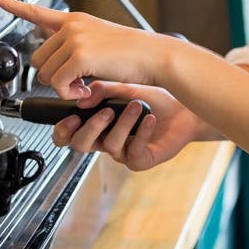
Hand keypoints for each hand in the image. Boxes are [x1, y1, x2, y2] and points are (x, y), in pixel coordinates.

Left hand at [0, 0, 172, 96]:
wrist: (154, 57)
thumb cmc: (133, 54)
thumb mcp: (99, 41)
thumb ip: (74, 46)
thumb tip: (55, 67)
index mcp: (76, 20)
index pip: (37, 11)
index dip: (13, 5)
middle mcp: (72, 26)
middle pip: (38, 58)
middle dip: (54, 76)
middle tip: (77, 83)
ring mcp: (75, 39)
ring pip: (46, 74)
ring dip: (64, 87)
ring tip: (86, 87)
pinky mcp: (80, 55)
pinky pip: (58, 84)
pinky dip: (70, 94)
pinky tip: (87, 91)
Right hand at [52, 80, 204, 169]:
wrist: (184, 110)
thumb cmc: (156, 100)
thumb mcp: (128, 88)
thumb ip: (105, 91)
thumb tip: (84, 98)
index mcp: (99, 124)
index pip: (69, 133)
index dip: (64, 130)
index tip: (72, 116)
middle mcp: (107, 140)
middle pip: (82, 145)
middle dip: (91, 128)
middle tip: (104, 112)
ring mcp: (123, 152)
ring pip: (110, 145)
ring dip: (122, 124)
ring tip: (136, 106)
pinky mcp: (140, 160)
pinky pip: (134, 151)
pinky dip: (142, 132)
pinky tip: (149, 119)